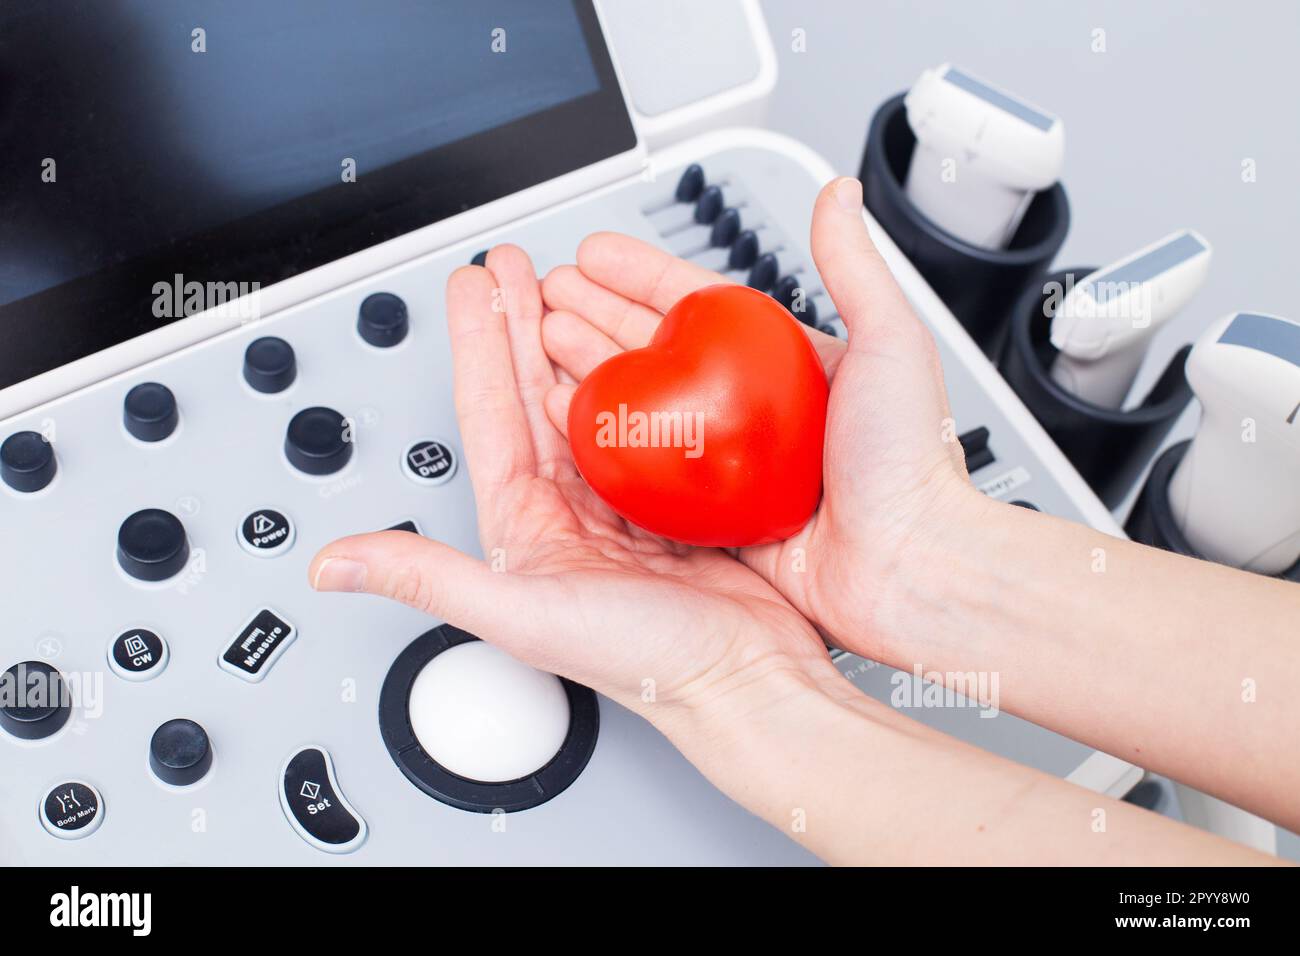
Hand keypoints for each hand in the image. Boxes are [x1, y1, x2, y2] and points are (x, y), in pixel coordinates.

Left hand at [307, 245, 840, 736]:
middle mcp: (571, 507)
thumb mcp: (523, 614)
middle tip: (514, 263)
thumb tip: (333, 564)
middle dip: (521, 323)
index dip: (477, 343)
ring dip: (577, 339)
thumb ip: (428, 579)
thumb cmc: (647, 662)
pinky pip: (653, 422)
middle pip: (536, 393)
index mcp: (526, 525)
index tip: (471, 285)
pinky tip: (644, 346)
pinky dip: (644, 377)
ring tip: (569, 286)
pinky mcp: (681, 497)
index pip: (489, 413)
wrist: (745, 681)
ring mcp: (629, 499)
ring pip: (593, 399)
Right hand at [538, 177, 986, 659]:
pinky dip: (609, 448)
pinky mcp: (716, 513)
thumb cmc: (912, 461)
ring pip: (645, 408)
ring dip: (593, 373)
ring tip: (545, 345)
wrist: (908, 565)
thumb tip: (839, 194)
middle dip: (597, 317)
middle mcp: (751, 410)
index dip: (642, 276)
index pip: (698, 304)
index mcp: (787, 364)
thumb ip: (855, 266)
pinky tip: (576, 423)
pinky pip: (650, 475)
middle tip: (549, 295)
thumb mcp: (891, 342)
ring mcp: (729, 462)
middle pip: (657, 350)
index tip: (597, 254)